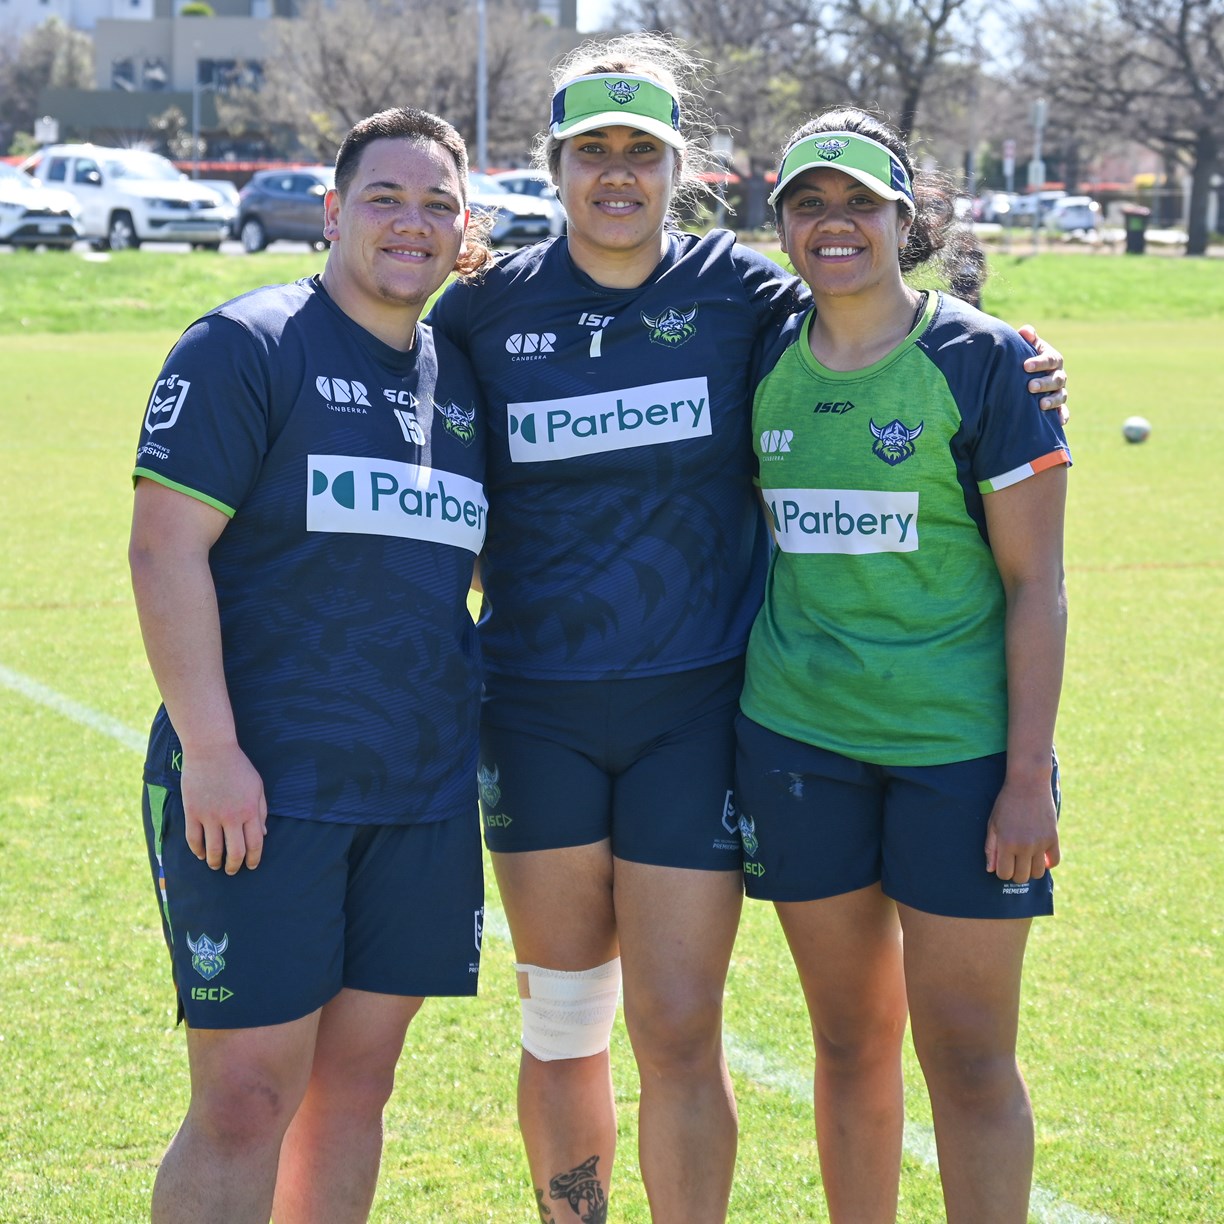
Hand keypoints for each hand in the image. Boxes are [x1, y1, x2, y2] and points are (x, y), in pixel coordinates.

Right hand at [181, 743, 267, 873]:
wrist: (211, 750)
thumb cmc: (238, 767)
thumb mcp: (257, 787)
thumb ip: (261, 811)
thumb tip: (264, 834)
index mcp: (250, 810)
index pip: (255, 843)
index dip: (254, 858)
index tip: (251, 865)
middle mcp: (231, 816)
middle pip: (234, 852)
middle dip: (235, 866)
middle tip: (233, 871)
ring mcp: (210, 815)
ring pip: (212, 850)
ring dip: (215, 862)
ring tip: (216, 865)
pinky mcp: (192, 812)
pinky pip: (194, 839)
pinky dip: (197, 851)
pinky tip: (200, 854)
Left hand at [984, 776, 1060, 883]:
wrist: (1028, 784)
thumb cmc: (1006, 803)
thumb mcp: (993, 824)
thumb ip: (991, 848)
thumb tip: (991, 870)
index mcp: (1006, 843)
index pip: (1004, 874)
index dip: (1002, 871)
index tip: (1003, 863)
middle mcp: (1025, 846)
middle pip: (1022, 877)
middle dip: (1016, 873)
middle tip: (1014, 861)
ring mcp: (1041, 843)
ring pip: (1038, 873)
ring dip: (1031, 869)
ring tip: (1026, 858)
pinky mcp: (1054, 838)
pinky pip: (1054, 861)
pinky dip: (1047, 863)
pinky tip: (1040, 855)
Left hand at [1017, 324, 1068, 423]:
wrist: (1023, 376)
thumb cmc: (1023, 360)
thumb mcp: (1025, 348)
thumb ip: (1027, 339)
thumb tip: (1025, 330)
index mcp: (1053, 359)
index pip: (1050, 359)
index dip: (1039, 362)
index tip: (1025, 366)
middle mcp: (1059, 375)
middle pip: (1056, 379)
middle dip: (1044, 383)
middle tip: (1030, 387)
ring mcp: (1059, 391)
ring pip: (1061, 396)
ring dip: (1053, 400)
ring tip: (1041, 405)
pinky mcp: (1058, 406)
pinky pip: (1063, 412)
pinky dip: (1062, 417)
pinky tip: (1058, 422)